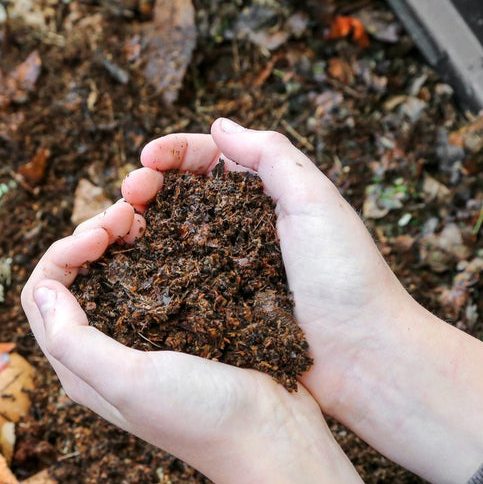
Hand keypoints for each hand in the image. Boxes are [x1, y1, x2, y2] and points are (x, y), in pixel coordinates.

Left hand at [21, 201, 378, 483]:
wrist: (272, 437)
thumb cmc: (201, 415)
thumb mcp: (129, 381)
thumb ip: (74, 341)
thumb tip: (42, 289)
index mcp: (80, 367)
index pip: (42, 294)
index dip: (63, 253)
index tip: (101, 235)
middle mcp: (104, 351)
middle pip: (74, 278)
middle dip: (90, 237)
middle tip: (127, 214)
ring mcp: (143, 338)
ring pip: (111, 273)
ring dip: (118, 239)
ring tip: (144, 216)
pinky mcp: (179, 327)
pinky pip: (151, 278)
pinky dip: (151, 250)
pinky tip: (170, 235)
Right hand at [121, 119, 482, 483]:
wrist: (363, 358)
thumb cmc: (347, 277)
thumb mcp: (316, 201)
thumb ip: (271, 156)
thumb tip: (220, 125)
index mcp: (267, 196)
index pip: (211, 160)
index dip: (175, 153)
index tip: (146, 158)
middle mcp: (242, 228)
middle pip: (183, 195)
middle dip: (149, 185)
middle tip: (128, 193)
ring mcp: (227, 269)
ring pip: (172, 235)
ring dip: (142, 223)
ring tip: (119, 225)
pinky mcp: (218, 307)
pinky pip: (176, 279)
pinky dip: (150, 266)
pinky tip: (129, 263)